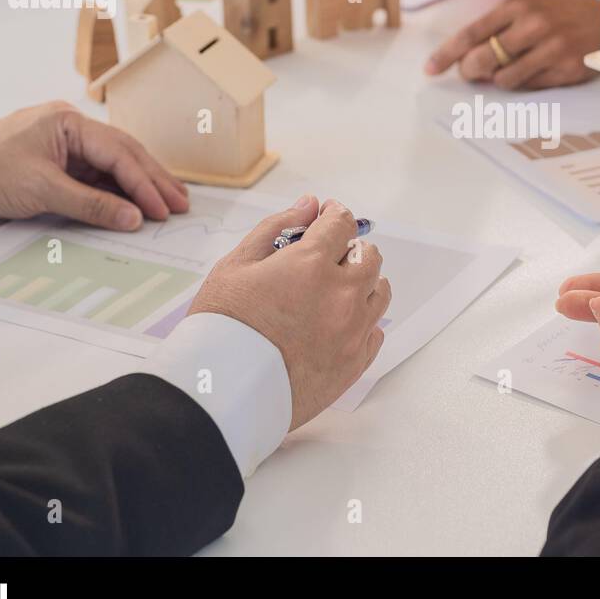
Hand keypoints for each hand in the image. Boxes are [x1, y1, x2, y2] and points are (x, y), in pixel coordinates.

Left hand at [0, 101, 187, 229]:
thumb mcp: (42, 191)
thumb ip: (92, 205)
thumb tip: (134, 218)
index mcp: (68, 122)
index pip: (119, 154)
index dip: (144, 183)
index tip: (163, 208)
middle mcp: (72, 126)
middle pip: (125, 153)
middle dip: (154, 180)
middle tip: (181, 203)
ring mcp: (67, 142)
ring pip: (115, 163)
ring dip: (141, 184)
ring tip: (168, 202)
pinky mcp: (60, 159)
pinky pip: (98, 173)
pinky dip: (119, 188)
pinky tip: (137, 201)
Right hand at [187, 197, 389, 430]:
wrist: (219, 392)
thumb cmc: (221, 328)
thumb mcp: (235, 265)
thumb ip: (275, 228)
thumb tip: (308, 206)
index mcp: (311, 264)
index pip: (341, 224)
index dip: (333, 215)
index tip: (325, 218)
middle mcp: (341, 295)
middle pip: (368, 257)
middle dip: (350, 249)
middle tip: (326, 257)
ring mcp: (352, 331)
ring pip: (379, 292)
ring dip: (363, 283)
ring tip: (334, 290)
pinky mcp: (354, 364)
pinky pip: (375, 332)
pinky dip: (362, 322)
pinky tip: (337, 323)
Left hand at [424, 0, 599, 89]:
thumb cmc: (560, 14)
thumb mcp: (528, 7)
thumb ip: (496, 27)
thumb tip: (464, 57)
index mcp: (518, 6)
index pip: (471, 34)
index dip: (446, 55)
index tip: (430, 70)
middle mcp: (533, 26)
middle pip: (482, 60)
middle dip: (469, 71)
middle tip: (470, 72)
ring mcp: (551, 49)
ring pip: (503, 79)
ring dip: (498, 79)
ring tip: (510, 67)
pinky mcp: (565, 70)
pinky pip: (528, 87)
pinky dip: (522, 83)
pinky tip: (533, 70)